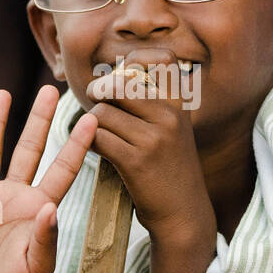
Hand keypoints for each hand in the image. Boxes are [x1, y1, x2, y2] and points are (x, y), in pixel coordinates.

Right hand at [0, 85, 97, 272]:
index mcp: (39, 207)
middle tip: (51, 90)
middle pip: (29, 149)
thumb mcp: (37, 269)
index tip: (93, 119)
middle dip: (40, 120)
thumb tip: (51, 209)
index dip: (78, 145)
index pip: (63, 169)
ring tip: (2, 94)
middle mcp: (13, 195)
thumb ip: (46, 239)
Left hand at [86, 53, 215, 243]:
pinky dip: (89, 143)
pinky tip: (97, 150)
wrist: (183, 214)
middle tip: (96, 104)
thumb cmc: (169, 169)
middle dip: (99, 93)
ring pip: (101, 113)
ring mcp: (154, 138)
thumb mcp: (172, 130)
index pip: (161, 59)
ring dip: (91, 125)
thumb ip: (149, 103)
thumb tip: (106, 78)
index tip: (120, 76)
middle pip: (117, 85)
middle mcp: (170, 116)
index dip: (133, 60)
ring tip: (99, 136)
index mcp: (179, 104)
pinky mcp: (136, 161)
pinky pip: (97, 138)